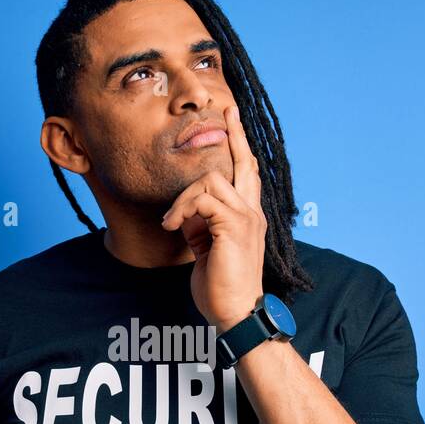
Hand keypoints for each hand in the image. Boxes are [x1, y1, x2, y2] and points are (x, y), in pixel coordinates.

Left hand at [160, 103, 265, 332]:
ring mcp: (246, 217)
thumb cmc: (221, 287)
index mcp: (248, 217)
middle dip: (235, 134)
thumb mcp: (207, 248)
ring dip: (183, 199)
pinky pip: (202, 199)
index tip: (232, 123)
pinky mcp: (234, 225)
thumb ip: (202, 224)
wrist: (236, 313)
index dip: (240, 148)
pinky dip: (182, 210)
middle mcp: (252, 212)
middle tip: (227, 110)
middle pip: (245, 162)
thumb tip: (187, 210)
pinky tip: (173, 227)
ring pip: (210, 180)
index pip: (247, 174)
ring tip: (172, 223)